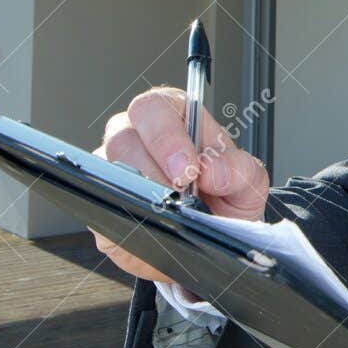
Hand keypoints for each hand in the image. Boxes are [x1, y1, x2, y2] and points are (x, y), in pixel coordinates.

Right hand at [88, 86, 270, 282]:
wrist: (213, 240)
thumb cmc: (227, 200)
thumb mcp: (248, 185)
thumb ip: (240, 171)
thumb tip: (214, 171)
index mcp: (177, 119)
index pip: (157, 106)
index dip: (167, 136)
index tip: (188, 170)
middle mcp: (140, 139)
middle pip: (123, 136)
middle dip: (150, 168)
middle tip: (177, 193)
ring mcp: (116, 170)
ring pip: (106, 171)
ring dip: (139, 194)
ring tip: (170, 212)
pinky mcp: (104, 205)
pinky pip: (99, 208)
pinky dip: (125, 221)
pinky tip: (150, 229)